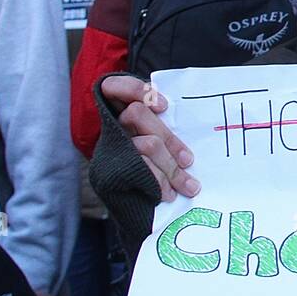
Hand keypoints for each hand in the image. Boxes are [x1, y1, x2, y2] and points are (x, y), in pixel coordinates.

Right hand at [100, 74, 200, 201]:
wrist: (134, 207)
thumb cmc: (155, 166)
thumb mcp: (159, 141)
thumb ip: (164, 128)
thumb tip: (187, 137)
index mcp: (121, 112)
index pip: (114, 87)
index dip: (135, 90)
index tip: (163, 107)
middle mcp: (112, 127)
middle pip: (137, 114)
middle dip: (169, 138)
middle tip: (188, 161)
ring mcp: (109, 150)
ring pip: (145, 144)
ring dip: (170, 165)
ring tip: (188, 186)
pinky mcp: (108, 173)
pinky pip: (139, 170)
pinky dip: (157, 181)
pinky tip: (166, 193)